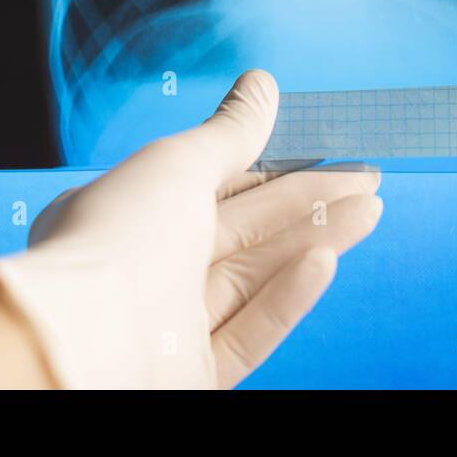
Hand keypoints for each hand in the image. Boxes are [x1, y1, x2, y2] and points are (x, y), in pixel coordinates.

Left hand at [0, 69, 383, 387]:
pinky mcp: (193, 372)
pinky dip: (288, 295)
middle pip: (243, 228)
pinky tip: (324, 262)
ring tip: (368, 211)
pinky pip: (250, 328)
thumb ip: (230, 132)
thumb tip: (261, 84)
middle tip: (366, 180)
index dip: (267, 164)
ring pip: (255, 275)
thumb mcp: (180, 164)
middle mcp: (145, 268)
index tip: (319, 150)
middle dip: (308, 200)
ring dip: (314, 240)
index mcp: (124, 213)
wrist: (89, 347)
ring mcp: (170, 324)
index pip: (208, 182)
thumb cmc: (118, 244)